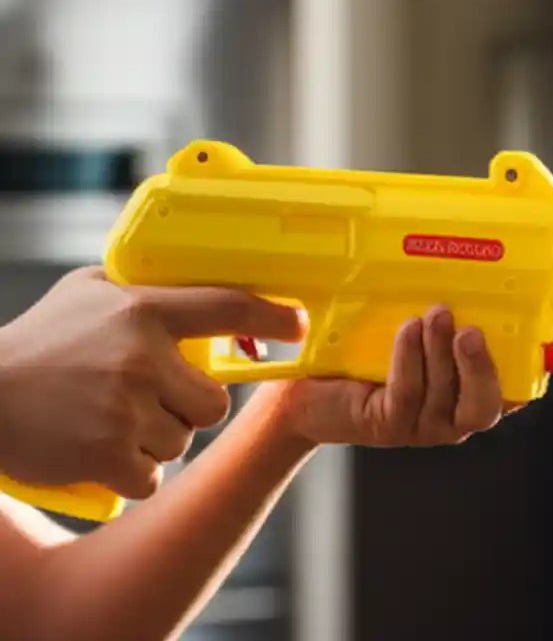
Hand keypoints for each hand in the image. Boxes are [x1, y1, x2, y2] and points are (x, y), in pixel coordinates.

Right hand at [0, 267, 302, 498]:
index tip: (299, 324)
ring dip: (156, 440)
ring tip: (109, 421)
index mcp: (143, 309)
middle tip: (147, 400)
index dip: (273, 315)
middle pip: (215, 401)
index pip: (228, 306)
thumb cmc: (39, 343)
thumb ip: (148, 291)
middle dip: (190, 407)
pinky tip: (99, 452)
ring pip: (183, 439)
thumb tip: (214, 292)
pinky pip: (152, 475)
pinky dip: (132, 474)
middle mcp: (142, 356)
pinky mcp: (108, 453)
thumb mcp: (89, 293)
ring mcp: (126, 406)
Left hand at [276, 307, 512, 446]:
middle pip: (490, 405)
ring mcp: (425, 426)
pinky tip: (406, 331)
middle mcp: (458, 412)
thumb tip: (473, 252)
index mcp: (477, 386)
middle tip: (471, 331)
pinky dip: (409, 358)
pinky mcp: (390, 425)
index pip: (528, 376)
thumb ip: (452, 306)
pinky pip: (408, 394)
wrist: (309, 387)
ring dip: (440, 353)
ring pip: (446, 397)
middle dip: (483, 368)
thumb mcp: (418, 325)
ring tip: (433, 315)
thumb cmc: (369, 354)